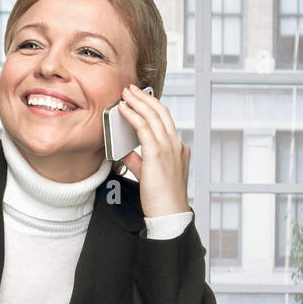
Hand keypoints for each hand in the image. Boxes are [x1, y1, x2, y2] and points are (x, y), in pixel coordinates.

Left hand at [116, 84, 190, 218]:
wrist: (169, 214)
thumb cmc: (161, 200)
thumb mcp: (148, 175)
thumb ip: (137, 160)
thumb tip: (124, 150)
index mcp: (179, 150)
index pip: (166, 122)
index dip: (153, 107)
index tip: (141, 99)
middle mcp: (176, 145)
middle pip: (162, 113)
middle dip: (145, 98)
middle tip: (131, 89)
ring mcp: (169, 148)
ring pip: (153, 116)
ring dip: (138, 101)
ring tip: (125, 93)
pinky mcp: (157, 153)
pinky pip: (144, 127)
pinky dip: (133, 115)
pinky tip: (123, 109)